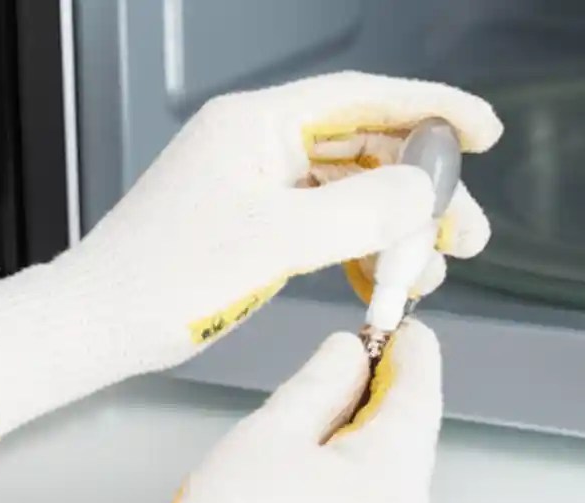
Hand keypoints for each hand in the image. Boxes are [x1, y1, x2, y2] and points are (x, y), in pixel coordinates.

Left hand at [0, 72, 500, 445]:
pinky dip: (364, 253)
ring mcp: (262, 186)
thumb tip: (423, 192)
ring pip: (356, 195)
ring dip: (400, 232)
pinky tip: (383, 284)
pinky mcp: (261, 225)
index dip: (432, 108)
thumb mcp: (275, 240)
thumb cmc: (163, 276)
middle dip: (425, 192)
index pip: (363, 97)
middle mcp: (263, 145)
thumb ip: (359, 212)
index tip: (483, 129)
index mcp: (259, 124)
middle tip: (468, 232)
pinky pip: (332, 227)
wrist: (101, 324)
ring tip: (432, 274)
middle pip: (369, 150)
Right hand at [72, 320, 441, 502]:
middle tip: (336, 379)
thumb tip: (352, 353)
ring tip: (302, 454)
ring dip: (363, 459)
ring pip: (391, 491)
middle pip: (405, 446)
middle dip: (376, 408)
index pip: (421, 398)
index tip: (406, 329)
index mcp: (395, 478)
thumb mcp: (271, 434)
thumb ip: (321, 383)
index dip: (415, 357)